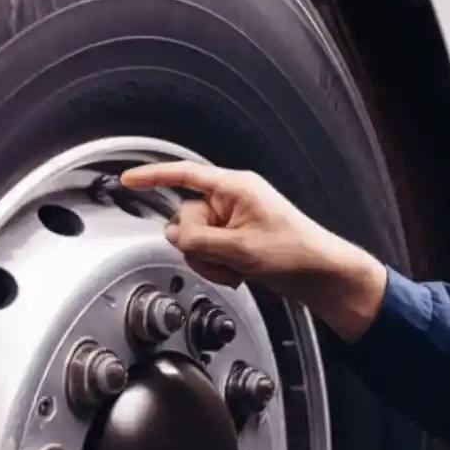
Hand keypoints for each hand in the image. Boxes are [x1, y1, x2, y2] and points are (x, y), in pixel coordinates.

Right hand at [119, 160, 388, 341]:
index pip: (185, 174)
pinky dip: (219, 268)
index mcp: (235, 188)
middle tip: (225, 257)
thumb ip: (199, 239)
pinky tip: (241, 274)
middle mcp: (233, 200)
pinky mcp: (238, 241)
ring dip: (211, 261)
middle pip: (187, 218)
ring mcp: (234, 222)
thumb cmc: (296, 252)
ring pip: (196, 241)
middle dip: (198, 245)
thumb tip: (174, 235)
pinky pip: (210, 253)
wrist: (321, 275)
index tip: (128, 179)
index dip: (153, 176)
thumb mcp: (241, 248)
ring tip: (238, 268)